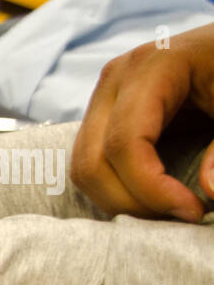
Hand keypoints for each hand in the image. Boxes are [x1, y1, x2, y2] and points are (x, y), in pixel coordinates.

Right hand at [71, 22, 213, 221]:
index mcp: (151, 68)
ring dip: (120, 199)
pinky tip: (154, 194)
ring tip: (166, 208)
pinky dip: (117, 188)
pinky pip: (92, 163)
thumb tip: (210, 193)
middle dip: (130, 202)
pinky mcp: (104, 113)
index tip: (193, 211)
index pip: (124, 143)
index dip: (152, 188)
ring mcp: (103, 97)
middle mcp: (114, 81)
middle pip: (91, 162)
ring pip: (84, 168)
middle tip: (177, 217)